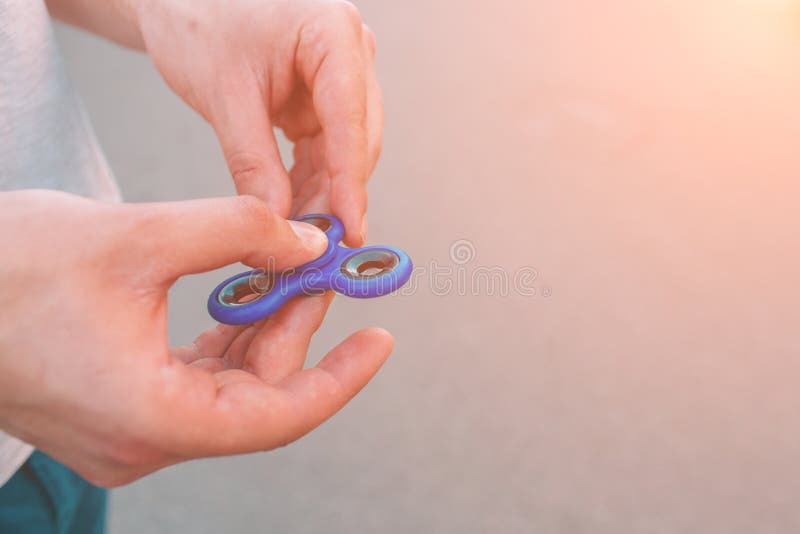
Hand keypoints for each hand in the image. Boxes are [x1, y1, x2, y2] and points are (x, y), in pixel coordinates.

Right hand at [0, 190, 392, 485]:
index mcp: (154, 420)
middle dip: (296, 326)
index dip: (340, 377)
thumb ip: (237, 231)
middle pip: (256, 392)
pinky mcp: (117, 406)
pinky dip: (225, 336)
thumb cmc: (7, 270)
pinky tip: (244, 290)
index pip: (279, 417)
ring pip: (227, 384)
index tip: (379, 341)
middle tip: (325, 268)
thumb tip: (303, 242)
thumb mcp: (139, 235)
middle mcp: (145, 441)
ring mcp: (129, 429)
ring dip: (261, 326)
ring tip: (289, 268)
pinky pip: (193, 378)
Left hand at [133, 0, 382, 245]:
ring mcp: (339, 75)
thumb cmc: (196, 17)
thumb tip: (279, 221)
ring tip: (297, 233)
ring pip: (345, 150)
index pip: (351, 119)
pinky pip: (325, 148)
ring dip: (323, 192)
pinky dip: (310, 180)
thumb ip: (254, 162)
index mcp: (332, 34)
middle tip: (313, 243)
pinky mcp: (321, 97)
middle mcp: (348, 52)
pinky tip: (293, 209)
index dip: (350, 181)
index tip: (348, 230)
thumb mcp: (224, 94)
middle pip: (358, 139)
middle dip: (336, 193)